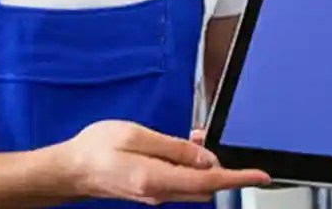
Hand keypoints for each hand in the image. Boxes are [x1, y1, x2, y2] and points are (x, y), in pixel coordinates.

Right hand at [56, 120, 270, 203]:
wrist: (69, 170)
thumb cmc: (96, 149)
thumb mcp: (136, 137)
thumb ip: (173, 147)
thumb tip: (204, 155)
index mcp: (158, 179)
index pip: (210, 180)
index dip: (239, 177)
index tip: (261, 176)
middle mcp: (160, 192)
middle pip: (206, 185)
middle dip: (222, 166)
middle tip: (222, 143)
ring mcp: (155, 194)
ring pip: (194, 183)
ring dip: (204, 164)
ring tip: (198, 139)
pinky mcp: (150, 190)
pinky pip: (179, 180)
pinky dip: (189, 165)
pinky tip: (184, 146)